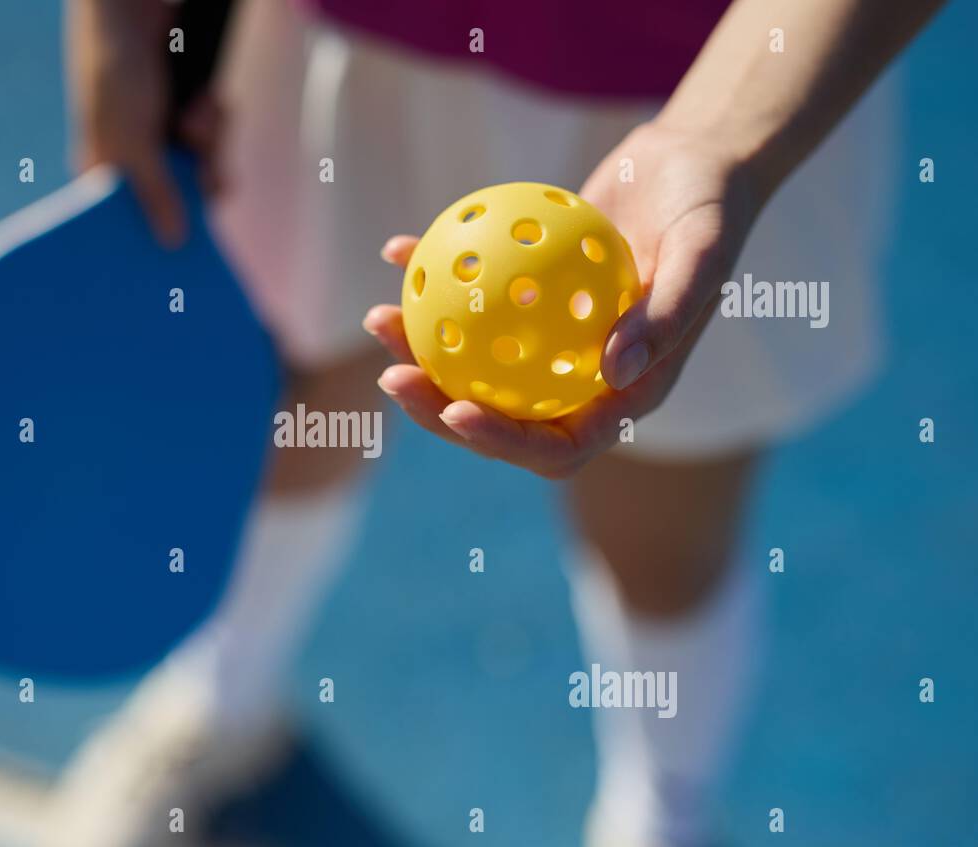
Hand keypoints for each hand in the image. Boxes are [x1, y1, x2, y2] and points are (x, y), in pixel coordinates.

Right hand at [64, 0, 223, 245]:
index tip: (193, 249)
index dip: (167, 229)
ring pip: (202, 163)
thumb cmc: (115, 68)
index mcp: (104, 170)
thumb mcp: (134, 141)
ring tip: (199, 115)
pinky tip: (207, 101)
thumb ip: (156, 194)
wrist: (132, 5)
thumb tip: (172, 243)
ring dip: (211, 141)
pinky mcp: (184, 108)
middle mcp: (134, 155)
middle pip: (181, 194)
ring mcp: (160, 132)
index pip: (138, 219)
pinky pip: (213, 133)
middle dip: (201, 179)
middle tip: (212, 178)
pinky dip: (216, 118)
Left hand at [364, 121, 761, 478]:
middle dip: (438, 408)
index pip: (555, 444)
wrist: (693, 161)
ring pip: (471, 360)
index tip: (456, 410)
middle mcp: (576, 377)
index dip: (501, 441)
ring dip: (418, 348)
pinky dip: (432, 275)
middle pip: (498, 413)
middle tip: (393, 376)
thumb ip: (666, 315)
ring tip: (377, 318)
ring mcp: (545, 339)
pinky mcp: (523, 295)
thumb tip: (611, 372)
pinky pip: (471, 297)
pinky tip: (395, 249)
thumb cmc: (711, 209)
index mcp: (620, 394)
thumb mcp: (703, 253)